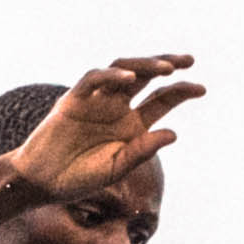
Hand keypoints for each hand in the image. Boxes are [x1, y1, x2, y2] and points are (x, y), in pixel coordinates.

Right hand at [5, 51, 202, 200]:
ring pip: (122, 71)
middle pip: (146, 77)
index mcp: (132, 124)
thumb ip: (142, 151)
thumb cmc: (79, 178)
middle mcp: (117, 107)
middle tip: (188, 60)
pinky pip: (93, 80)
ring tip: (166, 67)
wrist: (42, 183)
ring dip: (144, 65)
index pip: (162, 100)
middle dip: (167, 65)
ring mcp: (95, 101)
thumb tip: (173, 133)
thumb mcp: (116, 168)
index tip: (201, 88)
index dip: (181, 91)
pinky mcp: (74, 99)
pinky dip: (111, 77)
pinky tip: (129, 78)